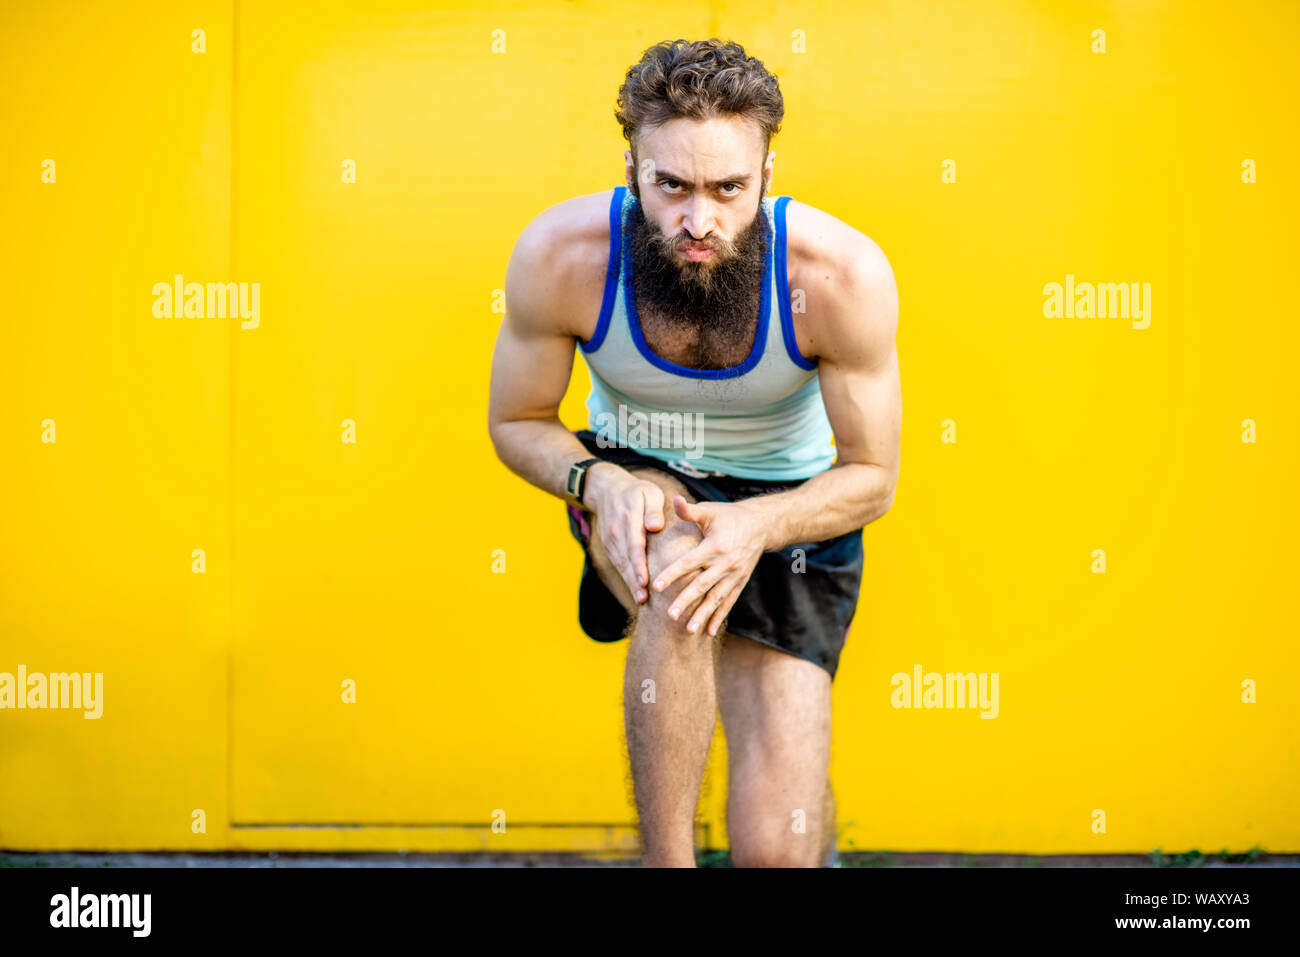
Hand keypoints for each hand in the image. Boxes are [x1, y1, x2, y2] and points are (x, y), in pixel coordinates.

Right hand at [585, 464, 666, 603]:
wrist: (606, 489)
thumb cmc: (636, 491)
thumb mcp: (649, 492)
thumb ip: (653, 510)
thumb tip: (655, 526)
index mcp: (629, 519)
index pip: (634, 546)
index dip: (639, 565)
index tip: (645, 581)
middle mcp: (617, 532)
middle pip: (626, 560)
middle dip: (634, 580)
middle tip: (643, 598)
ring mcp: (610, 540)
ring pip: (621, 564)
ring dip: (629, 582)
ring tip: (640, 599)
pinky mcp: (609, 545)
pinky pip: (617, 563)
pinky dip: (625, 576)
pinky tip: (635, 589)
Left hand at [651, 497, 767, 636]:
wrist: (762, 526)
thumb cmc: (729, 516)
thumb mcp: (711, 510)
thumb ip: (690, 510)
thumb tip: (675, 500)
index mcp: (715, 546)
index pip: (689, 562)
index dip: (672, 574)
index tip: (656, 586)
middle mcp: (725, 563)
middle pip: (702, 585)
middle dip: (686, 601)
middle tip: (669, 615)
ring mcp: (734, 575)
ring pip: (716, 599)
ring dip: (703, 615)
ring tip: (689, 631)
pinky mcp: (740, 582)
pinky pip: (728, 602)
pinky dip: (718, 617)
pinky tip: (708, 632)